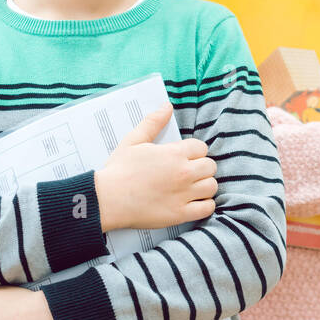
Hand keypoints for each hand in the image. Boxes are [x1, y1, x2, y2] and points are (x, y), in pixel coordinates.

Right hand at [94, 102, 216, 231]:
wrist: (107, 199)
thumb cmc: (119, 170)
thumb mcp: (133, 140)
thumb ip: (153, 122)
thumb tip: (167, 106)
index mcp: (174, 153)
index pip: (201, 147)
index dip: (194, 152)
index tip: (185, 158)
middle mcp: (183, 172)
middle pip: (210, 166)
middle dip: (202, 167)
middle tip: (189, 172)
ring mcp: (183, 194)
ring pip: (212, 186)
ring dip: (204, 186)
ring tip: (192, 187)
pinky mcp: (180, 214)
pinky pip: (207, 208)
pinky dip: (205, 205)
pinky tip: (194, 202)